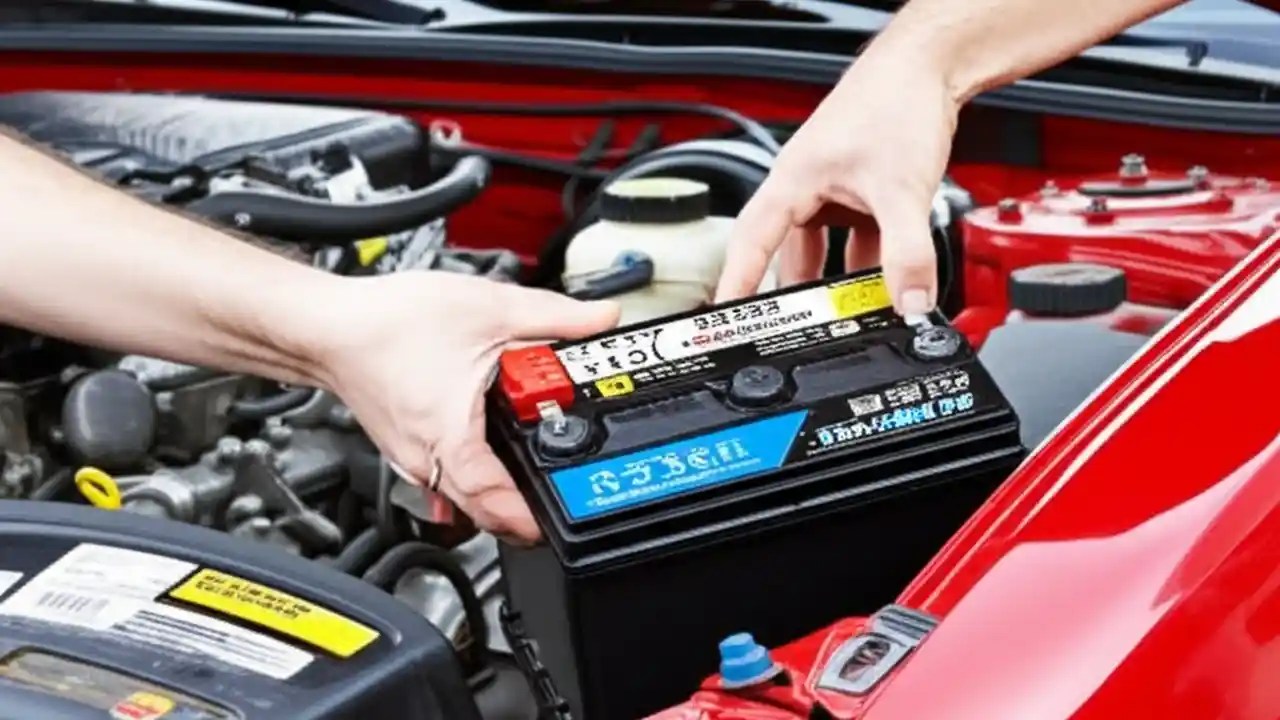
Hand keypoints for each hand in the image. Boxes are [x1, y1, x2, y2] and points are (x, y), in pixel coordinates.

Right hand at [313, 271, 618, 543]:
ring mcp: (413, 459)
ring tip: (533, 470)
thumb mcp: (489, 308)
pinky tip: (490, 452)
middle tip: (561, 497)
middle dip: (523, 511)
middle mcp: (427, 460)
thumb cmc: (390, 322)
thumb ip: (555, 316)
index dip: (531, 519)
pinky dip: (473, 474)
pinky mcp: (406, 446)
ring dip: (499, 492)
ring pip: (464, 497)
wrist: (332, 323)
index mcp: (449, 437)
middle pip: (484, 511)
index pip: (496, 504)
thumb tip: (601, 320)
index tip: (561, 522)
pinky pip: (444, 478)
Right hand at [715, 45, 959, 315]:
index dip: (737, 284)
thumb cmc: (894, 102)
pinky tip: (885, 282)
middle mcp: (805, 188)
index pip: (750, 244)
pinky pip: (856, 239)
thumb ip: (907, 253)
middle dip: (796, 295)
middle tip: (795, 331)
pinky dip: (869, 262)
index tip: (726, 321)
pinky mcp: (862, 191)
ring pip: (826, 250)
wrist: (930, 66)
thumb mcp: (901, 190)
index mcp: (791, 182)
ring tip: (845, 314)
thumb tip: (909, 301)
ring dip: (838, 280)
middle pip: (788, 255)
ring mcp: (834, 191)